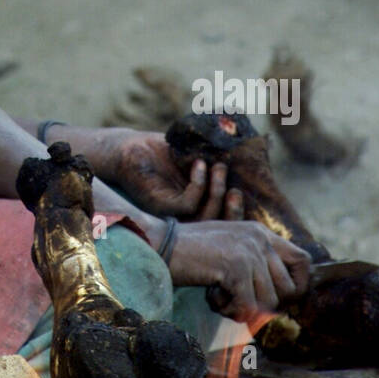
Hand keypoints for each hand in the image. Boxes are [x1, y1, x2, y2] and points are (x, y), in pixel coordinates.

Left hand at [111, 131, 244, 219]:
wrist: (131, 148)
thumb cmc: (162, 154)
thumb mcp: (195, 161)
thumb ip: (217, 167)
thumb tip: (248, 163)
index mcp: (196, 212)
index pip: (223, 225)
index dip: (238, 215)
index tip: (247, 193)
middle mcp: (185, 218)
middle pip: (218, 229)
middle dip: (232, 212)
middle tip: (237, 190)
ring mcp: (172, 215)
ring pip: (205, 218)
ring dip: (216, 193)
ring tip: (220, 167)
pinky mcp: (161, 205)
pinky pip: (188, 203)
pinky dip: (198, 185)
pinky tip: (198, 164)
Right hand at [170, 221, 311, 322]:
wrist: (160, 245)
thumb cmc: (190, 253)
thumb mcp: (229, 249)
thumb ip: (254, 266)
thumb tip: (278, 302)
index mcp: (260, 233)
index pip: (303, 261)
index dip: (298, 286)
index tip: (281, 301)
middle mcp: (259, 239)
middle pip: (288, 290)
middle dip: (265, 305)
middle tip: (237, 300)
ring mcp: (248, 251)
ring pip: (268, 303)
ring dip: (244, 309)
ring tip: (220, 297)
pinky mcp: (236, 266)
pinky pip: (249, 307)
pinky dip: (230, 311)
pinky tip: (213, 299)